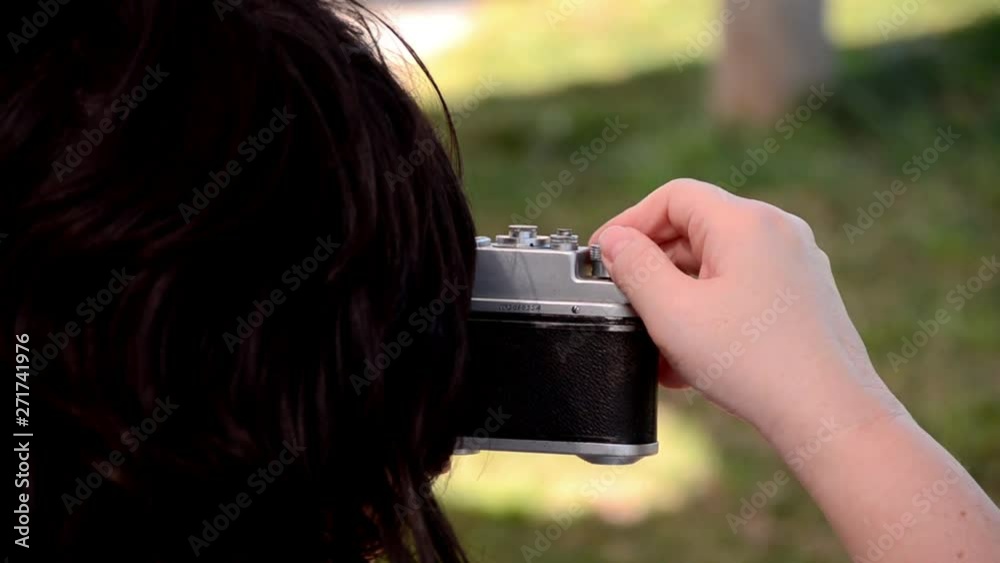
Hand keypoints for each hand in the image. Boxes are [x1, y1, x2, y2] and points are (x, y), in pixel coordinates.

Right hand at [591, 179, 905, 442]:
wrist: (828, 415)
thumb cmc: (753, 362)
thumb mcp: (672, 312)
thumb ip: (634, 268)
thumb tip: (614, 242)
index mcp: (746, 222)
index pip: (672, 197)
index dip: (629, 222)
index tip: (603, 257)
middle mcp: (777, 232)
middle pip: (694, 230)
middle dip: (652, 268)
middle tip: (624, 304)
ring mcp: (795, 264)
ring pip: (715, 266)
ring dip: (677, 299)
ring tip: (655, 345)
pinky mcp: (803, 297)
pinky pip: (740, 290)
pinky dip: (708, 314)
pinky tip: (688, 359)